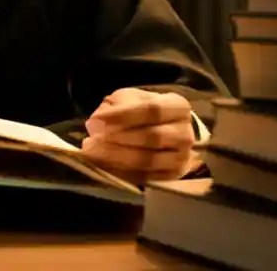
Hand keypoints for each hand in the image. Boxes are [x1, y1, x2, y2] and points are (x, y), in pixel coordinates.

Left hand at [79, 87, 200, 184]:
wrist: (166, 133)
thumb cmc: (145, 112)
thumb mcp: (132, 98)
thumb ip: (117, 105)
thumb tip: (97, 121)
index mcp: (178, 107)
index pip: (151, 110)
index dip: (122, 116)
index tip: (96, 120)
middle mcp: (185, 133)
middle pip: (151, 137)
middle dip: (117, 139)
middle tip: (92, 138)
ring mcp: (181, 158)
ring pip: (147, 161)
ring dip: (116, 158)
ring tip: (93, 152)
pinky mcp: (171, 177)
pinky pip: (144, 177)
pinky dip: (120, 172)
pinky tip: (102, 165)